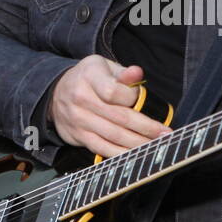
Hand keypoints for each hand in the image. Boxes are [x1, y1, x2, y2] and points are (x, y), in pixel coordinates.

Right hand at [50, 55, 171, 157]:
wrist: (55, 92)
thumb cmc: (89, 78)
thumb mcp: (103, 66)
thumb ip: (122, 72)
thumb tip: (137, 73)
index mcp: (89, 77)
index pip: (113, 92)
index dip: (133, 98)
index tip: (145, 101)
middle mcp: (81, 98)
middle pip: (119, 118)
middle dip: (146, 128)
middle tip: (165, 134)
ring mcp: (79, 120)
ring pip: (113, 136)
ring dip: (137, 143)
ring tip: (155, 145)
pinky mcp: (78, 136)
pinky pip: (102, 148)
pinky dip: (120, 154)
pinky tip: (135, 154)